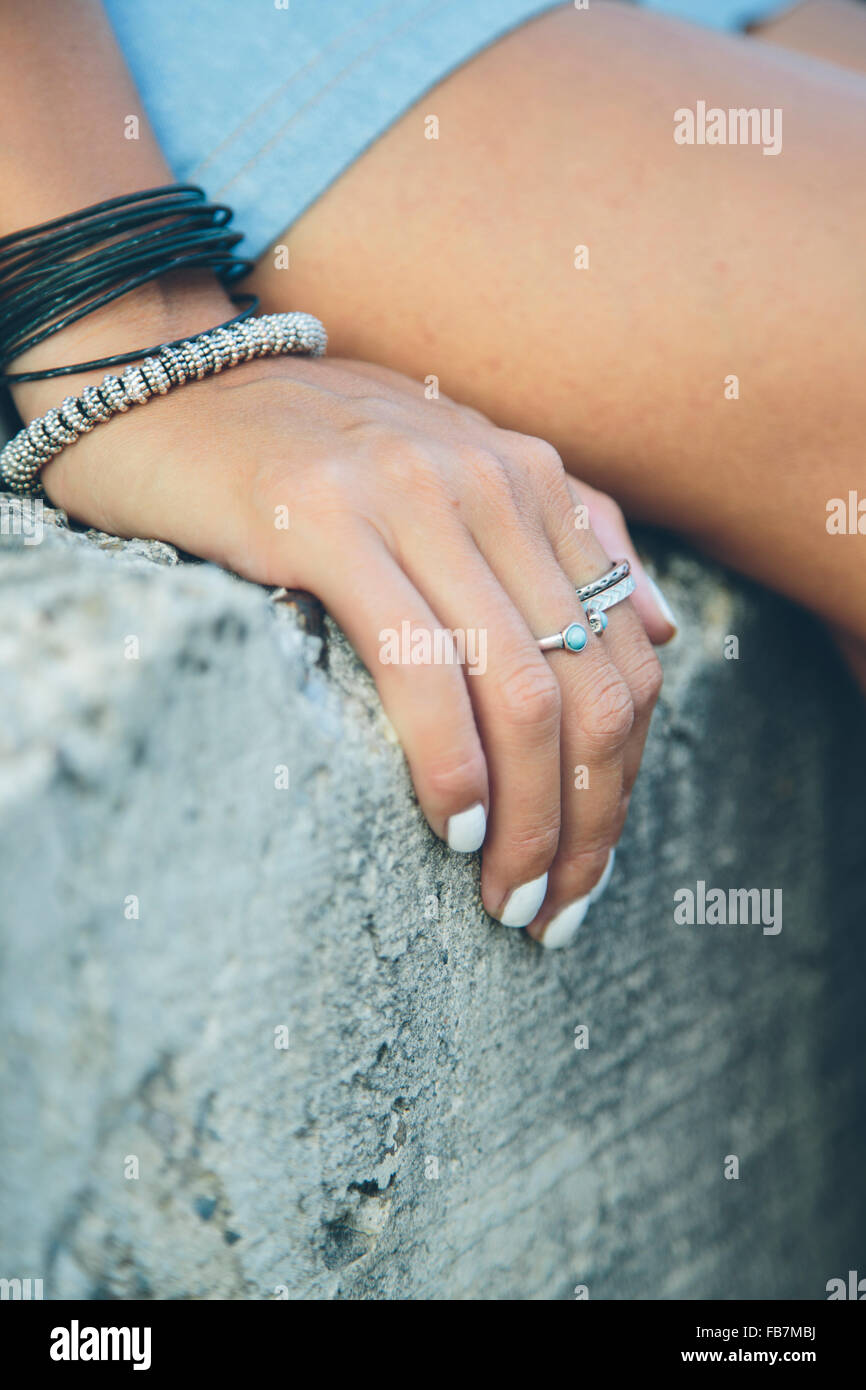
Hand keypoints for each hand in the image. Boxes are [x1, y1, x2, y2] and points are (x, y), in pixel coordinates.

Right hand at [15, 290, 672, 946]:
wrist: (163, 383)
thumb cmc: (304, 455)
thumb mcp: (452, 481)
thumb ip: (566, 538)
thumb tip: (660, 631)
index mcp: (529, 483)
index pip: (624, 661)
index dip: (621, 782)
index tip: (588, 869)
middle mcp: (491, 483)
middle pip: (588, 689)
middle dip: (586, 823)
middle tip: (552, 910)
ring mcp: (411, 498)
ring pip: (519, 689)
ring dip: (526, 819)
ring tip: (504, 898)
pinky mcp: (323, 521)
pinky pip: (417, 664)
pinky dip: (447, 760)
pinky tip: (449, 823)